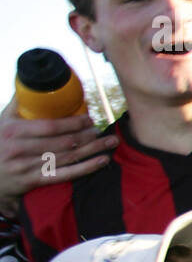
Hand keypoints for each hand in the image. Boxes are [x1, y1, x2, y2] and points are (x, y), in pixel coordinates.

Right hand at [0, 98, 116, 216]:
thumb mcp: (2, 121)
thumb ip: (18, 103)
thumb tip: (35, 80)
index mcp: (13, 131)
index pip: (50, 126)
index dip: (73, 123)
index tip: (89, 119)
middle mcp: (20, 149)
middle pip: (63, 142)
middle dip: (87, 136)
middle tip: (102, 130)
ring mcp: (27, 167)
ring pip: (67, 157)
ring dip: (93, 149)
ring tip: (110, 142)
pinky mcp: (33, 181)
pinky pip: (65, 175)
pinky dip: (86, 168)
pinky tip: (102, 161)